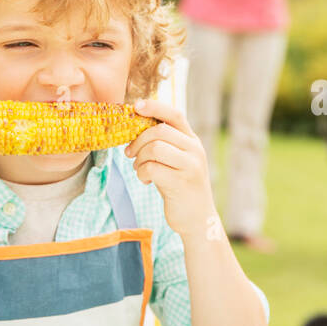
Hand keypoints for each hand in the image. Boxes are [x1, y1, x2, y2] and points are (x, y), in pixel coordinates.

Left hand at [124, 99, 216, 235]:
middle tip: (129, 154)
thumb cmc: (180, 187)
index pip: (175, 115)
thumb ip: (166, 144)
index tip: (136, 107)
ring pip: (154, 148)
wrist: (197, 218)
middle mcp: (195, 150)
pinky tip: (146, 181)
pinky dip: (141, 173)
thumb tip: (137, 126)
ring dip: (139, 159)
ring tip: (140, 170)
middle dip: (138, 141)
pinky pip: (151, 168)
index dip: (154, 107)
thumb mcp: (178, 160)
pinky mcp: (180, 182)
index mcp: (193, 141)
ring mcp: (190, 166)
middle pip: (159, 131)